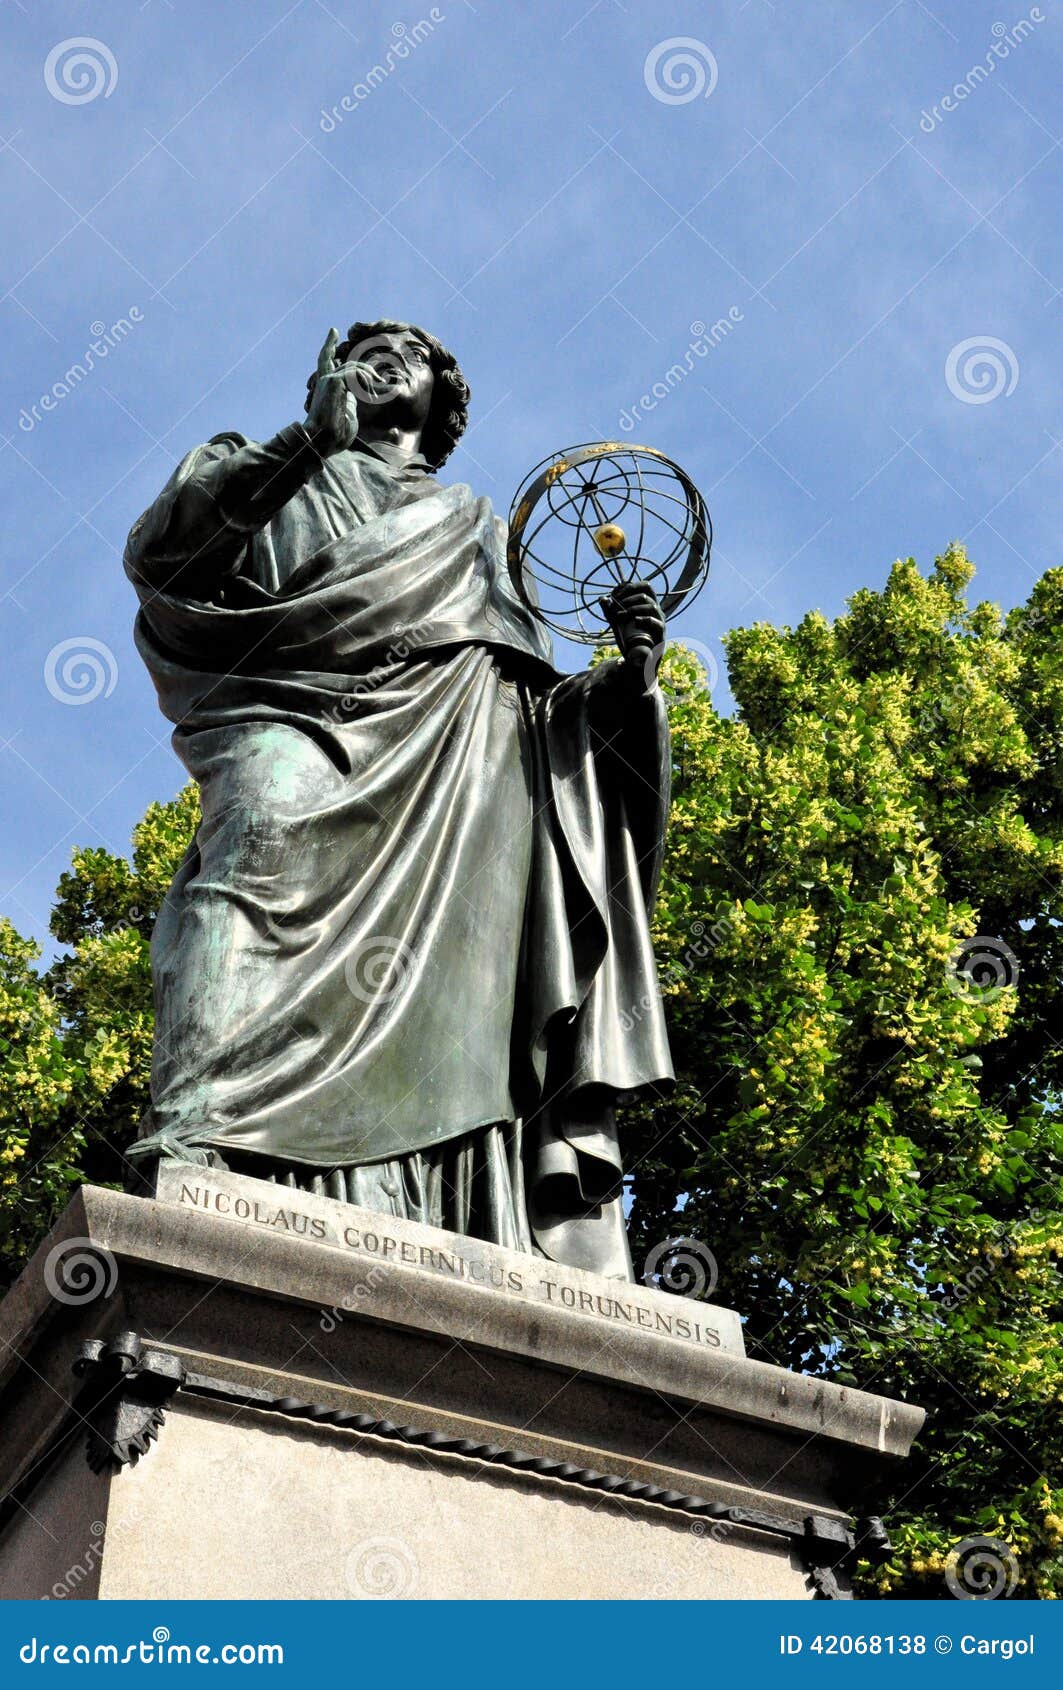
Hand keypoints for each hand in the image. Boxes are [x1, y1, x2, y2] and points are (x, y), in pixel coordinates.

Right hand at [305, 327, 357, 456]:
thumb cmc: (335, 436)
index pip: (327, 362)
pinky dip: (366, 383)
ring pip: (352, 366)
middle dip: (343, 351)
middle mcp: (324, 381)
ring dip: (369, 377)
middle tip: (351, 349)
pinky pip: (355, 373)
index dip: (329, 347)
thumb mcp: (349, 416)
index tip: (333, 331)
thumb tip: (357, 395)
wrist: (323, 443)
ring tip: (376, 393)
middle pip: (331, 356)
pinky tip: (370, 396)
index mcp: (327, 388)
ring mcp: (327, 380)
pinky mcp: (333, 382)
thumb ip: (351, 402)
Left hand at [600, 582, 665, 692]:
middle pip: (646, 593)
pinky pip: (656, 623)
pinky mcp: (660, 635)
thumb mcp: (618, 624)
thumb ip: (610, 612)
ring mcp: (659, 623)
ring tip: (620, 615)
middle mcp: (656, 611)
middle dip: (628, 596)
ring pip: (651, 606)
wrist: (638, 662)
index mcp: (648, 605)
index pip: (646, 586)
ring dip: (633, 607)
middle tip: (615, 603)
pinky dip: (644, 619)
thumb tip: (602, 599)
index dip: (631, 586)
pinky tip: (634, 621)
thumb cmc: (630, 640)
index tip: (616, 593)